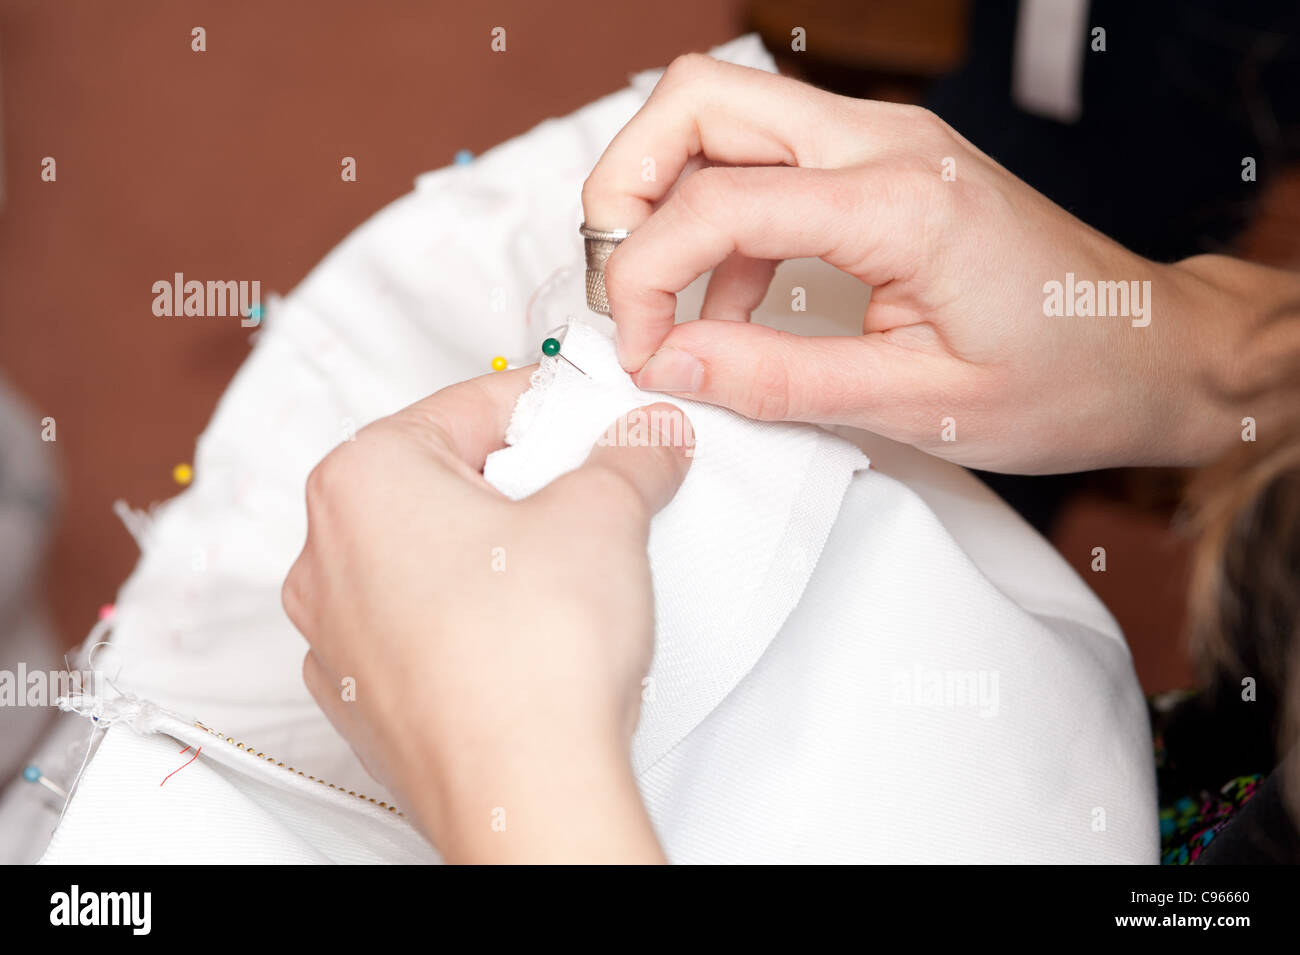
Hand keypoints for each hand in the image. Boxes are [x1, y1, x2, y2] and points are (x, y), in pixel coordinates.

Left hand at [282, 369, 691, 862]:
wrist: (523, 792)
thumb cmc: (531, 657)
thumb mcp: (603, 515)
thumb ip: (629, 457)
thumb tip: (645, 439)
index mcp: (362, 479)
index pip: (470, 407)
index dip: (550, 408)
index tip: (594, 419)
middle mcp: (327, 554)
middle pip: (441, 481)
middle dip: (520, 482)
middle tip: (586, 493)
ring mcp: (338, 634)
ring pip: (426, 557)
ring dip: (492, 552)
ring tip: (561, 572)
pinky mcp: (365, 698)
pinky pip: (420, 628)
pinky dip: (469, 619)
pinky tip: (526, 636)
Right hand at [582, 54, 1289, 473]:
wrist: (1154, 349)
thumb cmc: (1067, 376)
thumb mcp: (919, 404)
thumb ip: (781, 381)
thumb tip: (669, 364)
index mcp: (899, 200)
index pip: (714, 201)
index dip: (643, 275)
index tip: (637, 348)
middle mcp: (884, 143)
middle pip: (699, 100)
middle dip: (625, 184)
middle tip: (619, 281)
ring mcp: (884, 142)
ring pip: (724, 115)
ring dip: (668, 195)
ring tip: (670, 302)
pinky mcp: (883, 165)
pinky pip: (767, 163)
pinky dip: (722, 222)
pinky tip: (735, 305)